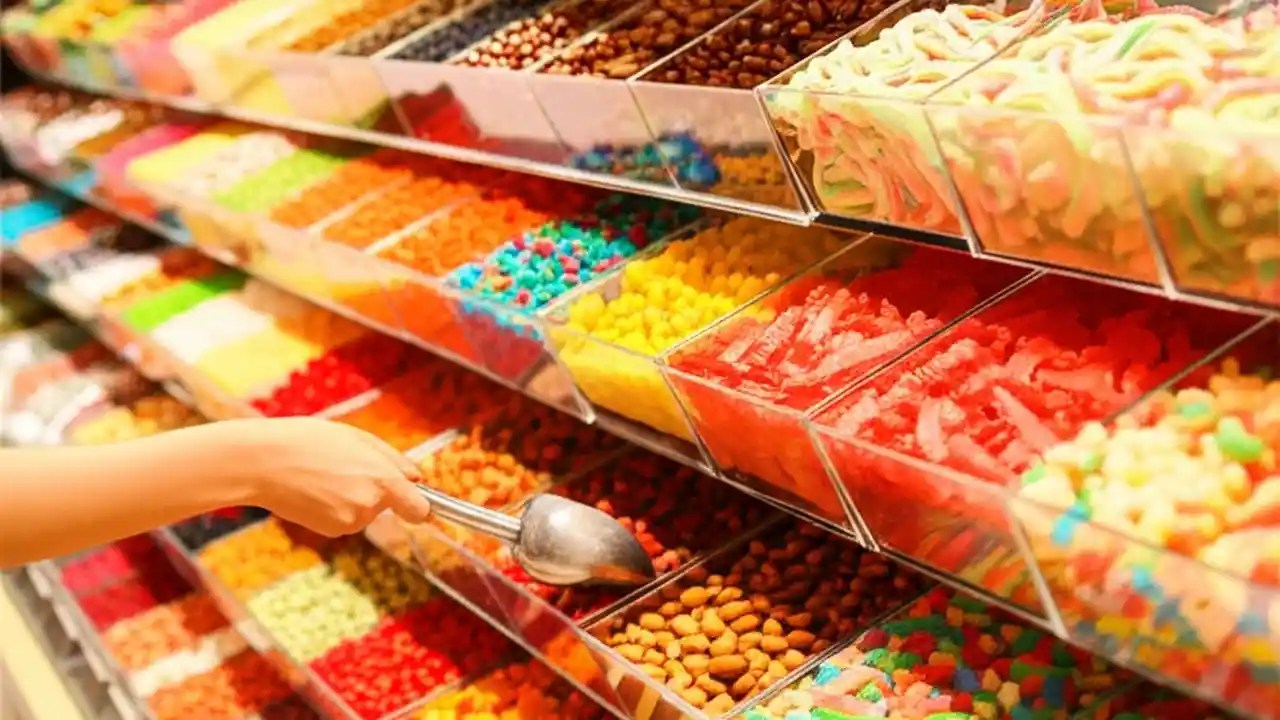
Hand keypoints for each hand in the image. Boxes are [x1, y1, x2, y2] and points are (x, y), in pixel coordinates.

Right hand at [220, 417, 430, 536]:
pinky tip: (315, 489)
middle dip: (377, 490)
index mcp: (383, 480)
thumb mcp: (358, 438)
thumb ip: (394, 460)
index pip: (420, 510)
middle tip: (347, 467)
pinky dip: (336, 506)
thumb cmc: (311, 441)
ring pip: (365, 511)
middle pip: (388, 505)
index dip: (421, 507)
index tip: (420, 503)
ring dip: (354, 496)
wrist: (263, 462)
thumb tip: (418, 479)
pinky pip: (346, 518)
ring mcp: (349, 522)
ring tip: (326, 474)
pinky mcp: (330, 531)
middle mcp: (369, 506)